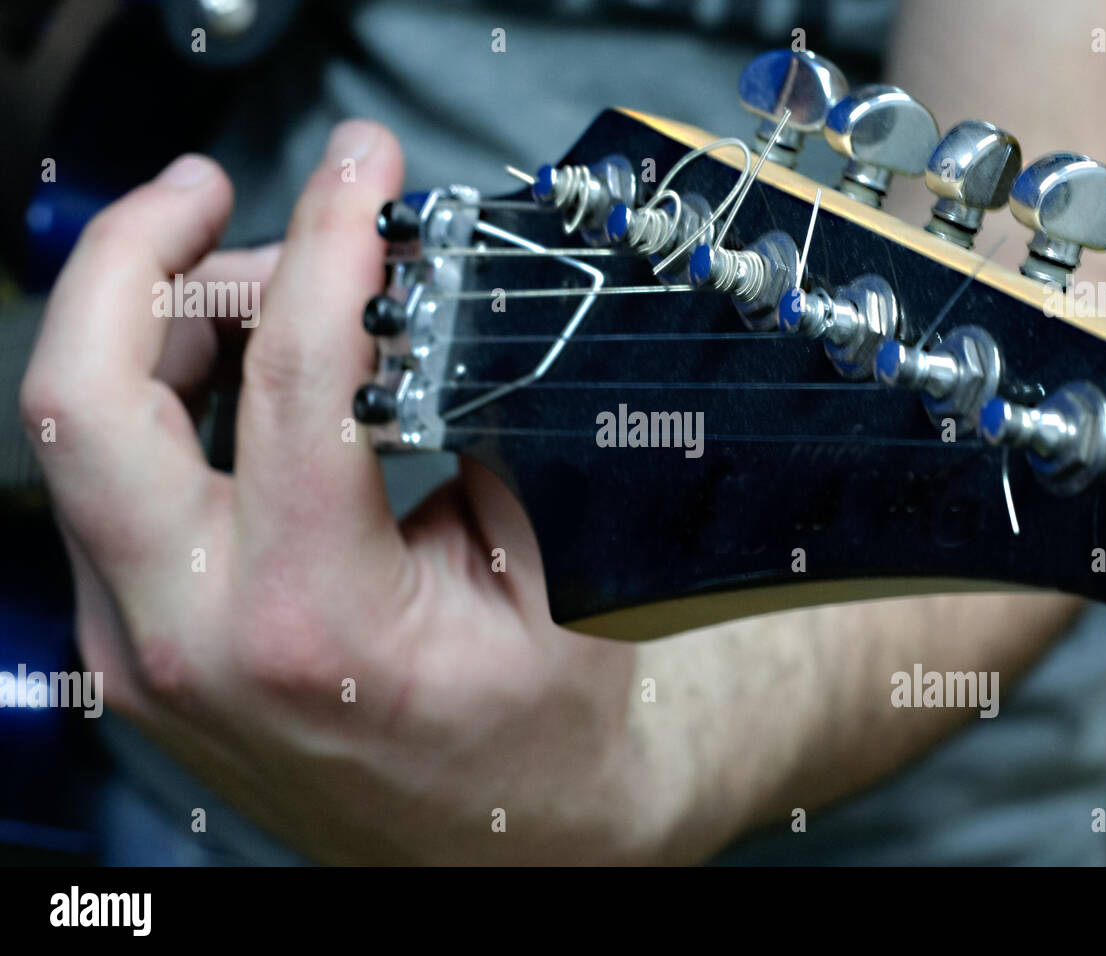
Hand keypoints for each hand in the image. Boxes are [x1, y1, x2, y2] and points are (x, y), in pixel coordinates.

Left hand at [21, 121, 683, 863]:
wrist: (514, 841)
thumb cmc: (542, 723)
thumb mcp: (541, 563)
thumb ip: (472, 426)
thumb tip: (415, 301)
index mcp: (316, 621)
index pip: (292, 374)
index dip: (329, 238)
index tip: (364, 169)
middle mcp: (196, 638)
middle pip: (88, 393)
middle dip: (138, 254)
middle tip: (214, 192)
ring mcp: (145, 651)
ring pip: (80, 434)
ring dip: (146, 322)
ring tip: (244, 274)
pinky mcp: (138, 648)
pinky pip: (108, 489)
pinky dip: (154, 399)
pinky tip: (226, 367)